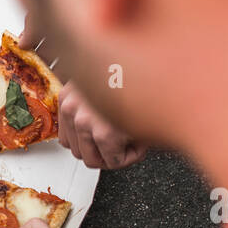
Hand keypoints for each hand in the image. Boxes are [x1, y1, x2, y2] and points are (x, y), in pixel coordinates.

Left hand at [16, 15, 146, 170]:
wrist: (167, 66)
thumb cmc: (141, 74)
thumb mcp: (105, 85)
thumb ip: (84, 102)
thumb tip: (60, 93)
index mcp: (68, 93)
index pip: (66, 139)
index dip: (91, 142)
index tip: (109, 132)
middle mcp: (71, 103)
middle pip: (77, 153)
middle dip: (104, 151)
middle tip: (126, 134)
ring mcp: (86, 117)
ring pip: (94, 160)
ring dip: (117, 153)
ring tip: (133, 132)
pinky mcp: (104, 130)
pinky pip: (114, 161)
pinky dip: (130, 155)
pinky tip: (141, 135)